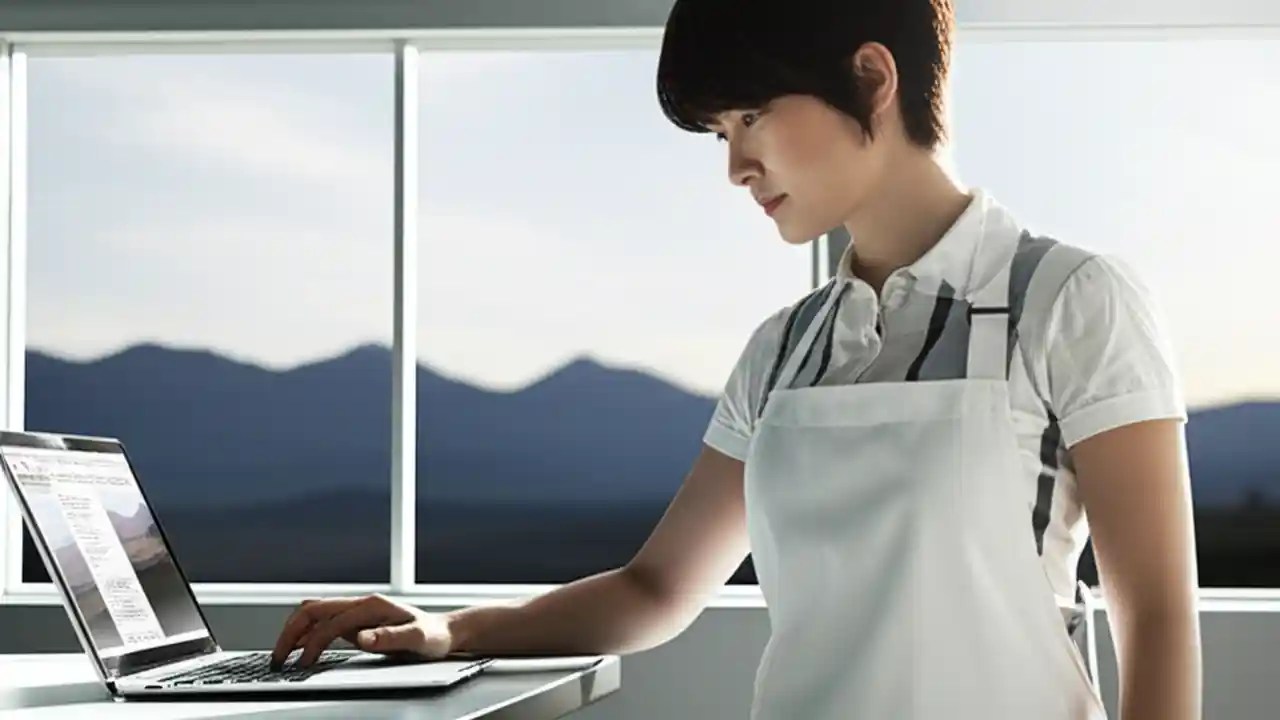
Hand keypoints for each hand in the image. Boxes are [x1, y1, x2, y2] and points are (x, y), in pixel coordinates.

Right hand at [270, 594, 453, 668]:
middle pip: (313, 610)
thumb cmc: (433, 635)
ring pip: (314, 615)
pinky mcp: (356, 624)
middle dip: (291, 631)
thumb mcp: (418, 639)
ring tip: (282, 655)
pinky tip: (300, 649)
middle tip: (278, 657)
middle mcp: (361, 605)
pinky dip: (306, 635)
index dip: (313, 642)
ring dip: (295, 632)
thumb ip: (391, 637)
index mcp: (372, 605)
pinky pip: (323, 625)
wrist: (443, 633)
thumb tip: (363, 637)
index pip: (331, 621)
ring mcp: (357, 614)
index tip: (302, 664)